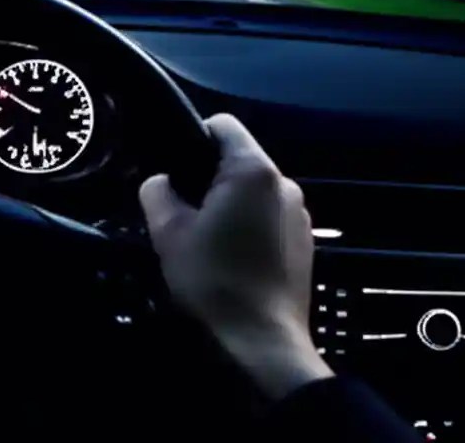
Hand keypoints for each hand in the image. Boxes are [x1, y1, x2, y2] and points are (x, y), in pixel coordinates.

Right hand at [140, 114, 331, 399]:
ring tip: (208, 242)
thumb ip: (157, 192)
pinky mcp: (306, 242)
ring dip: (231, 205)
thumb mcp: (168, 233)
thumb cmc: (213, 280)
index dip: (193, 138)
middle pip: (238, 160)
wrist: (260, 340)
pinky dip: (250, 227)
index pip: (222, 124)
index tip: (175, 172)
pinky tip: (234, 260)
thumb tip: (160, 182)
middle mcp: (285, 183)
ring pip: (254, 192)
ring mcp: (300, 214)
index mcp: (253, 170)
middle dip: (209, 179)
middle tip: (183, 215)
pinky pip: (270, 218)